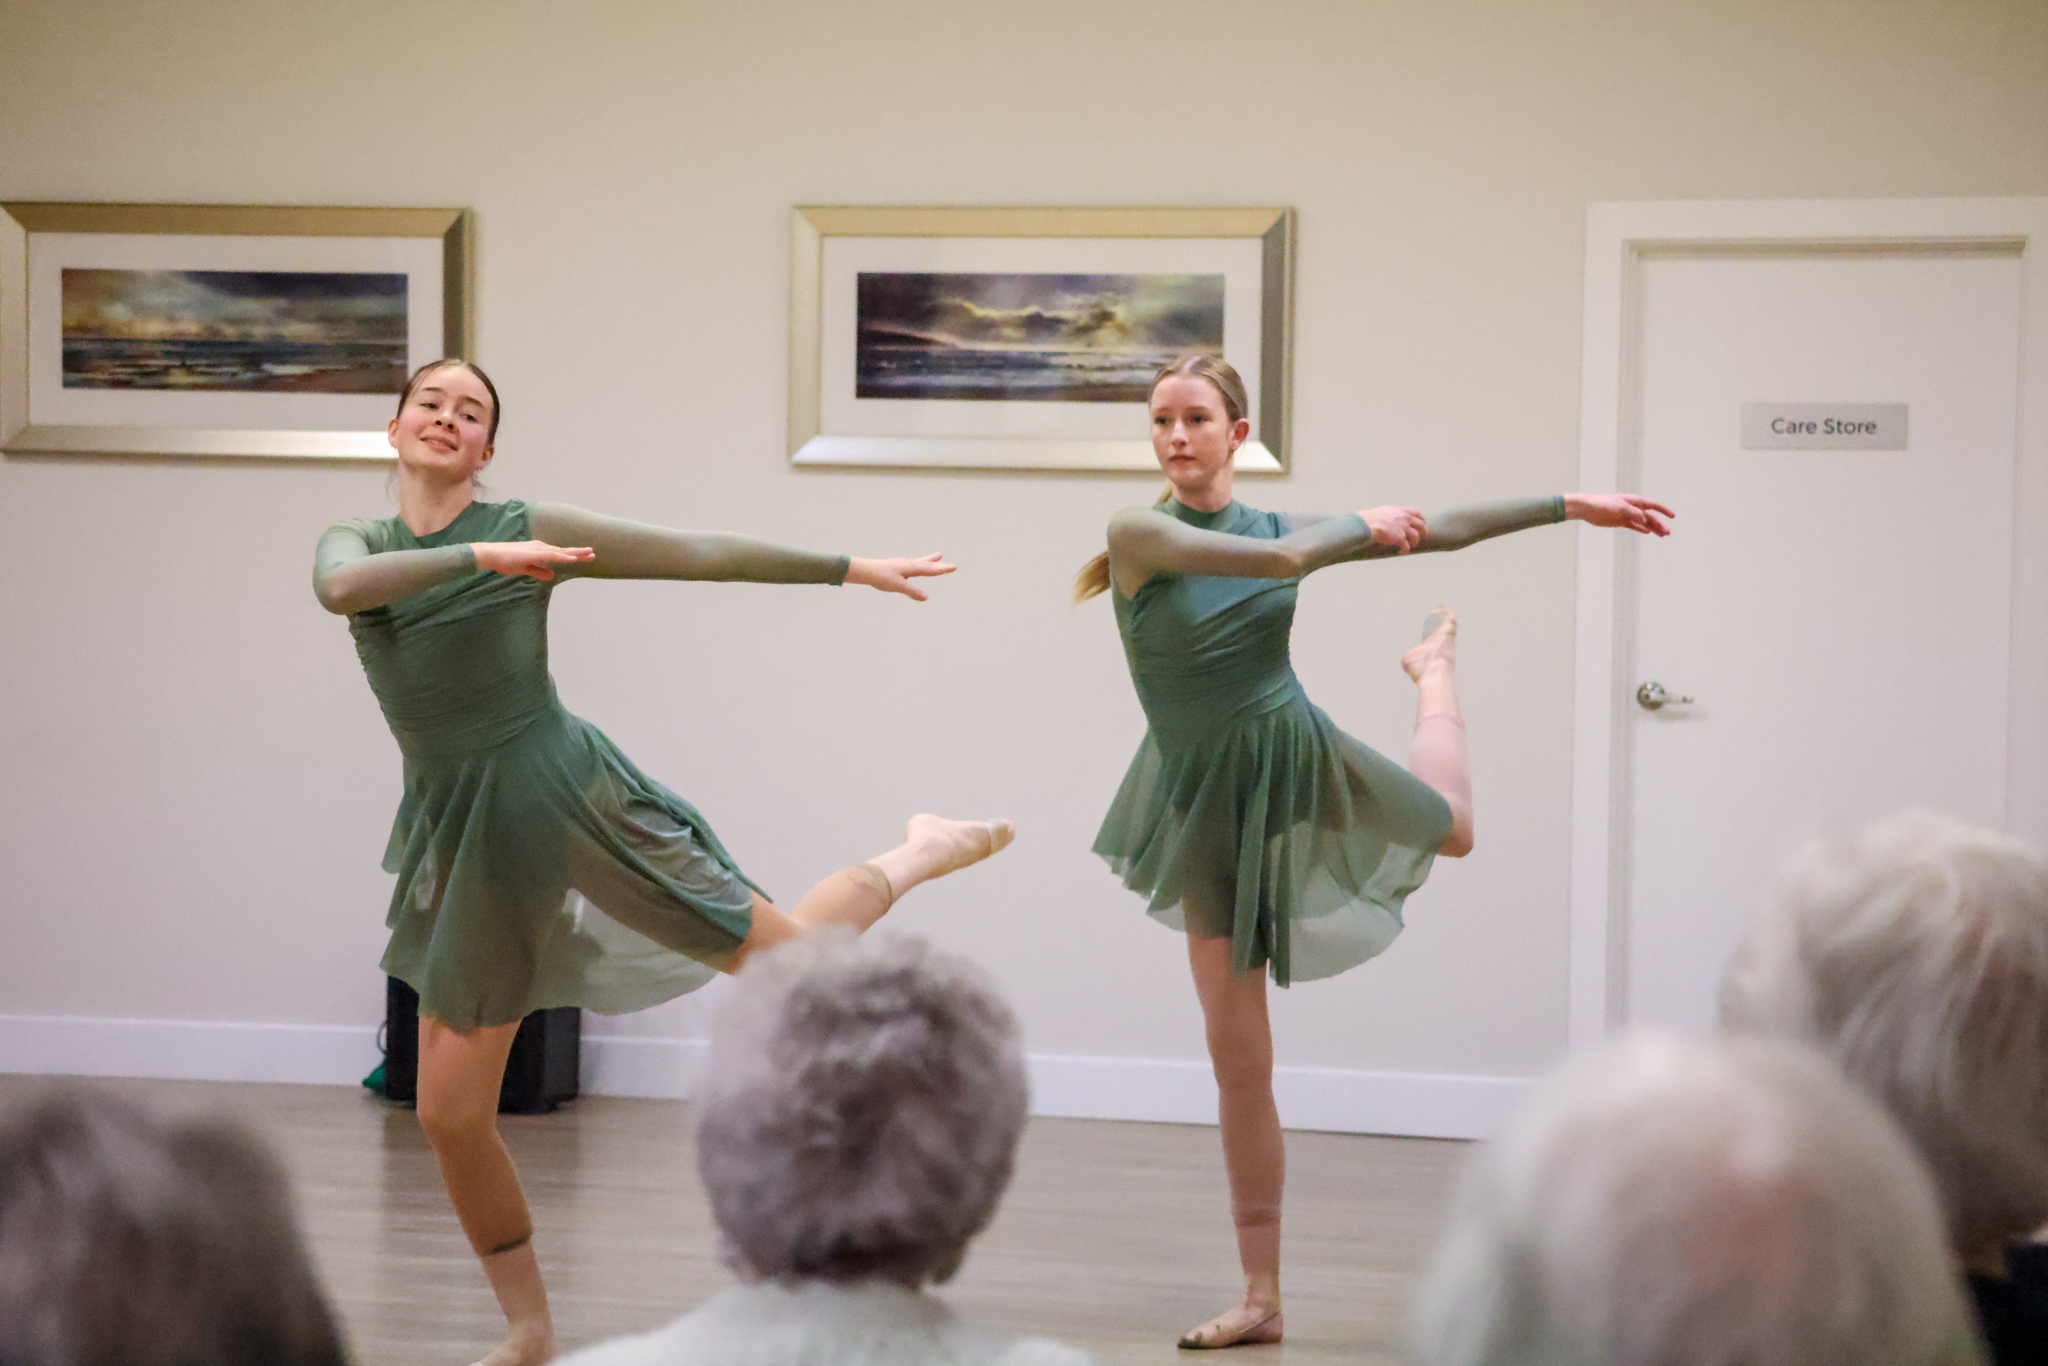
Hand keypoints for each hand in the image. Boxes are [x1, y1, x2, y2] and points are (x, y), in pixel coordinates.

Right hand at [471, 539, 596, 580]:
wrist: (491, 555)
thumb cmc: (505, 561)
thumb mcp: (526, 569)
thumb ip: (539, 572)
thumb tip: (552, 576)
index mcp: (539, 551)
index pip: (560, 554)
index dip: (573, 555)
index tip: (586, 557)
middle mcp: (541, 547)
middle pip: (564, 551)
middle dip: (579, 552)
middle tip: (593, 554)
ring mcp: (538, 549)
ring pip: (561, 551)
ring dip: (575, 553)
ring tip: (589, 554)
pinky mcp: (534, 553)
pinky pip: (551, 555)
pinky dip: (563, 556)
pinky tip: (572, 558)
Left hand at [845, 552, 956, 601]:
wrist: (866, 570)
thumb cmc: (882, 577)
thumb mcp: (899, 586)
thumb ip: (913, 592)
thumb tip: (926, 597)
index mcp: (912, 568)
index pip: (931, 569)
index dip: (943, 569)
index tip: (954, 567)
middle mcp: (909, 564)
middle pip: (928, 564)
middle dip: (939, 564)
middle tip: (950, 563)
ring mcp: (903, 564)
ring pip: (920, 561)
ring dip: (930, 560)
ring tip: (938, 555)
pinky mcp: (897, 566)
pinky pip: (913, 565)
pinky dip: (919, 564)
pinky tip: (916, 565)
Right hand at [1361, 505, 1426, 553]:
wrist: (1367, 524)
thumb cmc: (1370, 518)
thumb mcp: (1384, 510)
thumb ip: (1391, 513)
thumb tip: (1390, 517)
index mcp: (1401, 511)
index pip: (1416, 513)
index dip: (1421, 519)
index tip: (1423, 523)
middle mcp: (1405, 518)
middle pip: (1421, 525)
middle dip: (1423, 531)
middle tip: (1424, 536)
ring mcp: (1404, 528)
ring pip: (1416, 536)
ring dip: (1415, 542)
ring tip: (1411, 545)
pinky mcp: (1400, 538)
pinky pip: (1407, 546)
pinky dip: (1405, 550)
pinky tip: (1402, 552)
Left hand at [1564, 494, 1674, 535]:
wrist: (1588, 509)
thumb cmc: (1604, 504)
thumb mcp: (1621, 508)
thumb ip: (1634, 513)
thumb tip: (1645, 520)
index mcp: (1635, 501)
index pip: (1653, 505)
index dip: (1663, 510)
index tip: (1672, 516)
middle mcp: (1633, 507)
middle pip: (1650, 516)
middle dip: (1659, 524)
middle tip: (1666, 533)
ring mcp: (1627, 515)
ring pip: (1644, 522)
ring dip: (1653, 528)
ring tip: (1662, 535)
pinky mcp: (1621, 521)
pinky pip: (1634, 525)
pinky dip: (1641, 528)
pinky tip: (1648, 532)